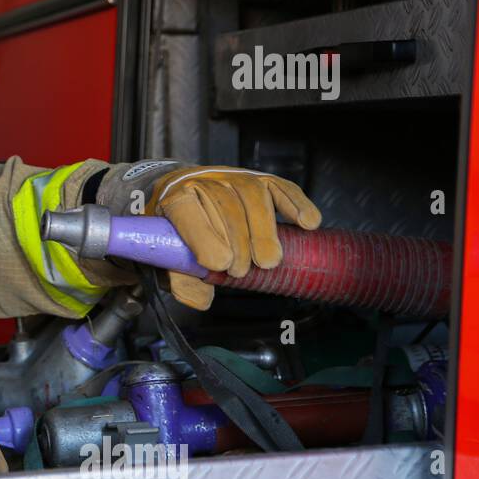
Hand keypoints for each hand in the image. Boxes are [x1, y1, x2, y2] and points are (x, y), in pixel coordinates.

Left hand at [145, 166, 321, 309]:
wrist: (186, 192)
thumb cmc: (179, 228)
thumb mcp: (170, 253)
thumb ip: (181, 277)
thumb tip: (201, 301)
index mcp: (175, 198)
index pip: (186, 210)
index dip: (203, 236)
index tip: (218, 264)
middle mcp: (204, 181)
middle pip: (226, 205)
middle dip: (238, 242)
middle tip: (242, 271)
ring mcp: (234, 178)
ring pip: (253, 195)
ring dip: (264, 229)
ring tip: (269, 261)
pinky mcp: (261, 180)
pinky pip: (281, 188)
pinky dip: (297, 204)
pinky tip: (308, 223)